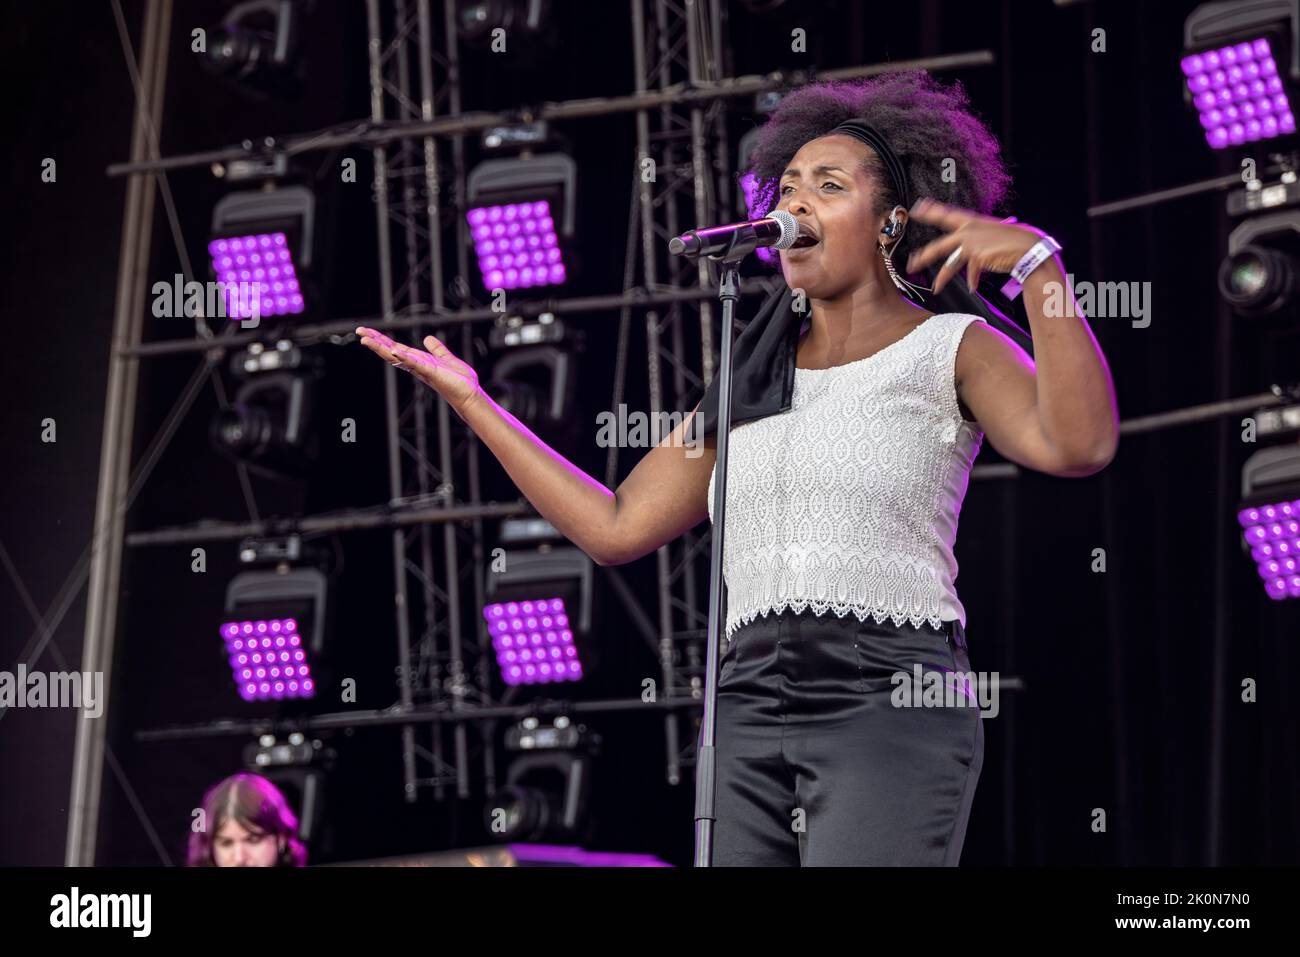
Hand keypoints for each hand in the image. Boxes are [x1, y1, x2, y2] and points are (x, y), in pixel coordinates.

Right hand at [356, 326, 481, 413]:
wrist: (470, 393)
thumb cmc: (458, 380)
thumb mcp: (445, 358)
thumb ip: (436, 349)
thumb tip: (428, 338)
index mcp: (418, 361)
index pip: (395, 348)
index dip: (381, 340)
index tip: (367, 331)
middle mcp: (416, 365)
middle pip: (391, 351)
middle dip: (375, 342)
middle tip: (359, 332)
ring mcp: (422, 369)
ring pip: (397, 356)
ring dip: (381, 348)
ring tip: (366, 340)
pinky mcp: (431, 372)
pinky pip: (415, 364)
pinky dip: (405, 357)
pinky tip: (394, 350)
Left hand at [905, 197, 1047, 293]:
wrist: (1029, 248)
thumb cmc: (1014, 241)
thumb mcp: (994, 233)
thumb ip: (978, 238)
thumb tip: (969, 250)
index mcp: (972, 221)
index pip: (947, 214)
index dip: (931, 211)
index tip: (917, 208)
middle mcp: (968, 231)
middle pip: (939, 245)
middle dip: (924, 256)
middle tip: (911, 264)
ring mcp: (971, 243)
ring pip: (949, 264)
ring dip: (942, 278)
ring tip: (936, 288)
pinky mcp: (976, 256)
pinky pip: (970, 274)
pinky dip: (973, 281)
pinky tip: (973, 288)